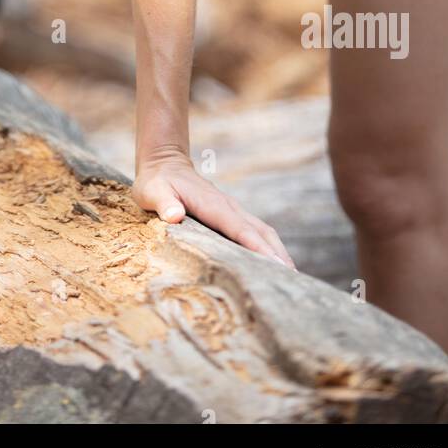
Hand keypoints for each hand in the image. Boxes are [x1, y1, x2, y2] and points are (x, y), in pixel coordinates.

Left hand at [132, 150, 297, 268]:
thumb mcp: (153, 191)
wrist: (165, 164)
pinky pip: (256, 232)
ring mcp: (233, 211)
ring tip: (293, 279)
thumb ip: (163, 203)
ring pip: (263, 232)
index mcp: (213, 206)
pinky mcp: (231, 216)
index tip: (277, 266)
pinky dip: (270, 248)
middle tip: (295, 283)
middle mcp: (229, 208)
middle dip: (278, 256)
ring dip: (278, 253)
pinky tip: (275, 265)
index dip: (258, 248)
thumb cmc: (157, 182)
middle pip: (261, 233)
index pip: (240, 230)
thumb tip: (175, 217)